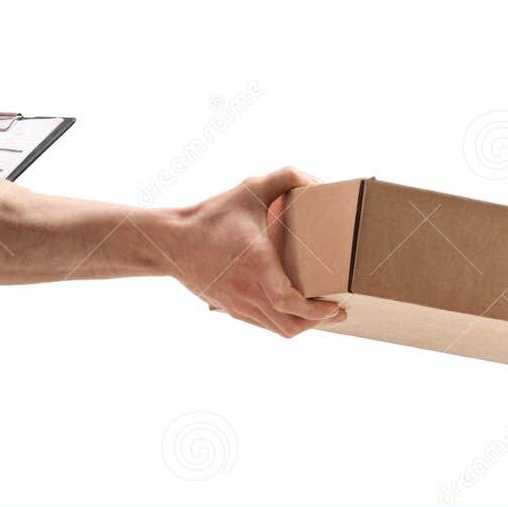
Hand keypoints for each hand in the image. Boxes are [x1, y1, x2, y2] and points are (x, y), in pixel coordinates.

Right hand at [174, 166, 345, 337]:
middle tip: (336, 310)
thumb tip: (317, 182)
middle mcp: (248, 289)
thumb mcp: (249, 189)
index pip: (287, 301)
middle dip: (319, 322)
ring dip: (302, 325)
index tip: (334, 304)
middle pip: (290, 324)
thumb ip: (285, 176)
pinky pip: (262, 325)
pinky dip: (282, 322)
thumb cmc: (211, 216)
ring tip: (319, 313)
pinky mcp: (230, 308)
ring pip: (278, 329)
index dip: (315, 310)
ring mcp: (237, 303)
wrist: (170, 242)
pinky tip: (290, 308)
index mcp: (256, 263)